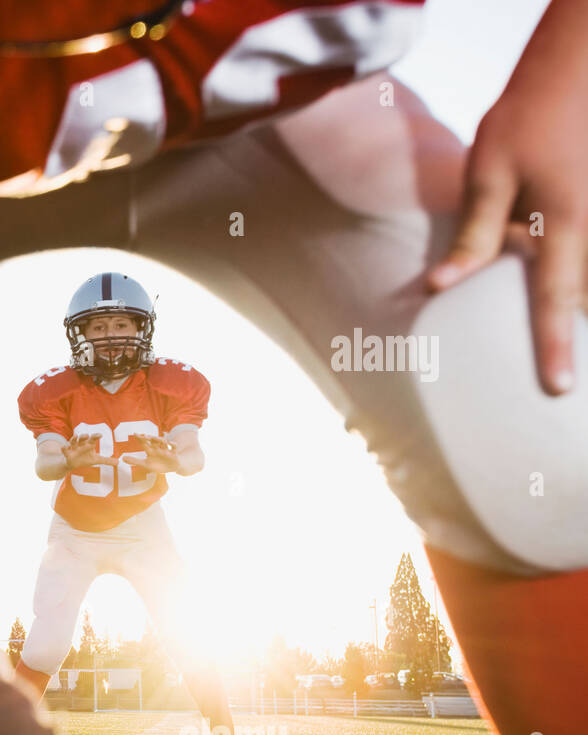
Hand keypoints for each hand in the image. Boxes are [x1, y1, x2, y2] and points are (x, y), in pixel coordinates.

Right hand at [61, 433, 118, 469]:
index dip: (96, 436)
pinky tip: (64, 447)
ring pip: (73, 441)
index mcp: (88, 444)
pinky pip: (64, 449)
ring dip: (74, 439)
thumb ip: (106, 460)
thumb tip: (118, 462)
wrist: (73, 463)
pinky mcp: (67, 453)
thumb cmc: (85, 459)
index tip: (100, 435)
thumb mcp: (96, 460)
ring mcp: (73, 448)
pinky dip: (64, 448)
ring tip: (75, 437)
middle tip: (87, 436)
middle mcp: (81, 444)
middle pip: (82, 438)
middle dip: (84, 436)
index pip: (93, 439)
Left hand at [119, 433, 180, 473]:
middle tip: (143, 436)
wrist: (171, 468)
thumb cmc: (157, 465)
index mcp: (150, 450)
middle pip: (153, 440)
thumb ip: (134, 461)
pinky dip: (172, 444)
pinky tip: (169, 443)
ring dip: (159, 439)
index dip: (140, 438)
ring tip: (154, 438)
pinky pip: (174, 447)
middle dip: (149, 437)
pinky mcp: (173, 453)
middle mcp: (157, 448)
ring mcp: (166, 450)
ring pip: (163, 442)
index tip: (134, 433)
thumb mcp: (145, 464)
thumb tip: (122, 458)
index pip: (144, 443)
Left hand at [426, 0, 587, 394]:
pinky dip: (580, 283)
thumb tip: (441, 287)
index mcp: (563, 226)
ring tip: (570, 351)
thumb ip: (474, 235)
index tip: (559, 388)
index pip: (554, 301)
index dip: (554, 348)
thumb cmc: (526, 117)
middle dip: (580, 336)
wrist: (577, 66)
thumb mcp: (488, 175)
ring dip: (579, 307)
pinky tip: (573, 304)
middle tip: (570, 388)